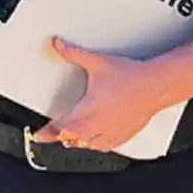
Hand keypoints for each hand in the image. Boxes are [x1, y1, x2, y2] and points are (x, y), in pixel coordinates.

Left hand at [32, 37, 162, 151]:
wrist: (154, 85)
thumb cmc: (129, 78)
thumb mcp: (96, 62)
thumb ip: (73, 53)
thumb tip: (59, 45)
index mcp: (86, 112)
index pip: (59, 129)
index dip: (46, 134)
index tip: (39, 135)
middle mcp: (97, 126)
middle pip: (71, 140)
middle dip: (60, 136)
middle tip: (53, 133)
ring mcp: (111, 133)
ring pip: (87, 145)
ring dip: (78, 141)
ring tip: (72, 134)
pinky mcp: (123, 135)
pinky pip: (105, 146)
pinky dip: (96, 143)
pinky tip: (96, 138)